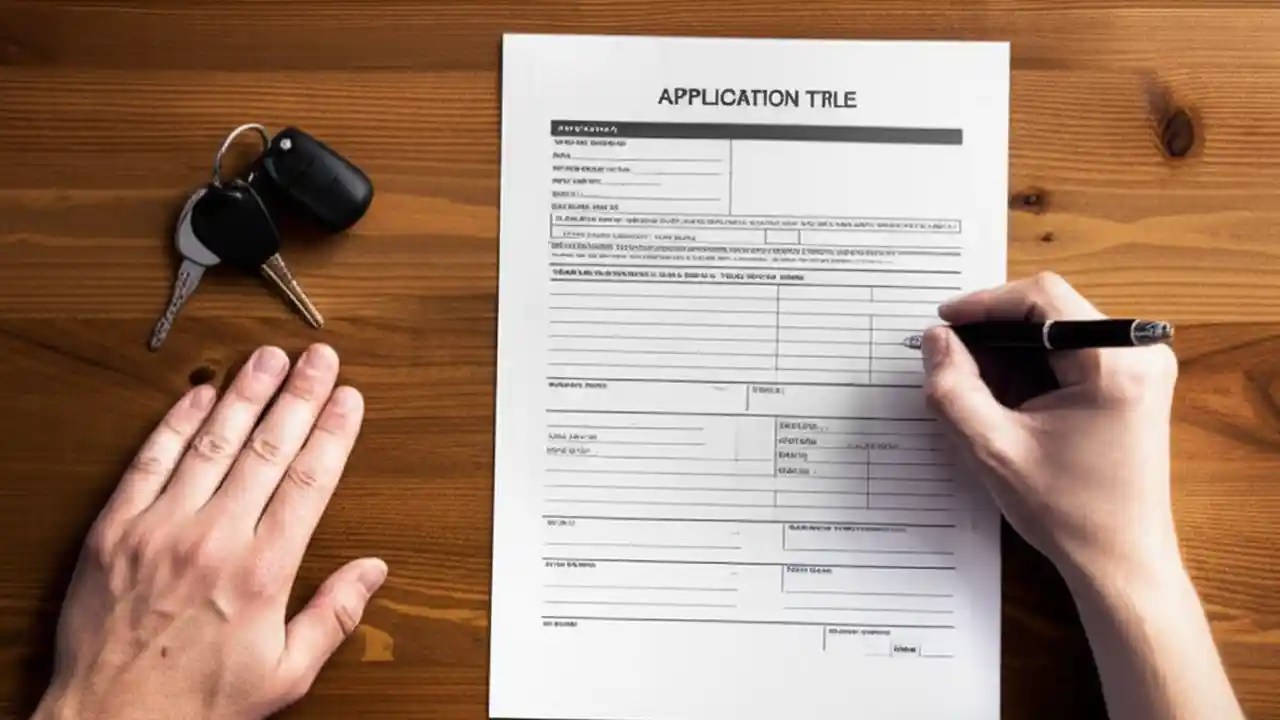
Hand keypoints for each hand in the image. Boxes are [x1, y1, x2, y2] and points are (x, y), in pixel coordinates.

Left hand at [35, 345, 386, 719]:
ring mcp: (160, 529)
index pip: (308, 481)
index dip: (333, 433)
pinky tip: (197, 395)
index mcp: (261, 572)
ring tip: (267, 358)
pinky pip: (149, 463)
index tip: (349, 399)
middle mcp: (213, 540)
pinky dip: (174, 425)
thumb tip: (373, 571)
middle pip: (267, 449)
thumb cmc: (197, 704)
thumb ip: (334, 617)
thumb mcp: (285, 674)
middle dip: (299, 396)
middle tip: (319, 359)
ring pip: (212, 445)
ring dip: (244, 395)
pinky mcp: (115, 531)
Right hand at [921, 273, 1180, 584]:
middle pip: (1050, 309)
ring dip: (1010, 351)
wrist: (1121, 560)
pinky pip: (1071, 351)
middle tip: (952, 361)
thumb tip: (935, 340)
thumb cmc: (1068, 512)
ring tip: (977, 388)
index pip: (1042, 297)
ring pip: (1057, 329)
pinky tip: (1006, 400)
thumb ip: (954, 389)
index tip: (944, 322)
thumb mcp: (993, 449)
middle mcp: (1138, 354)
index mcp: (1114, 364)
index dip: (985, 303)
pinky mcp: (1132, 383)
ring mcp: (1140, 367)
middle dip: (994, 332)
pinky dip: (1031, 366)